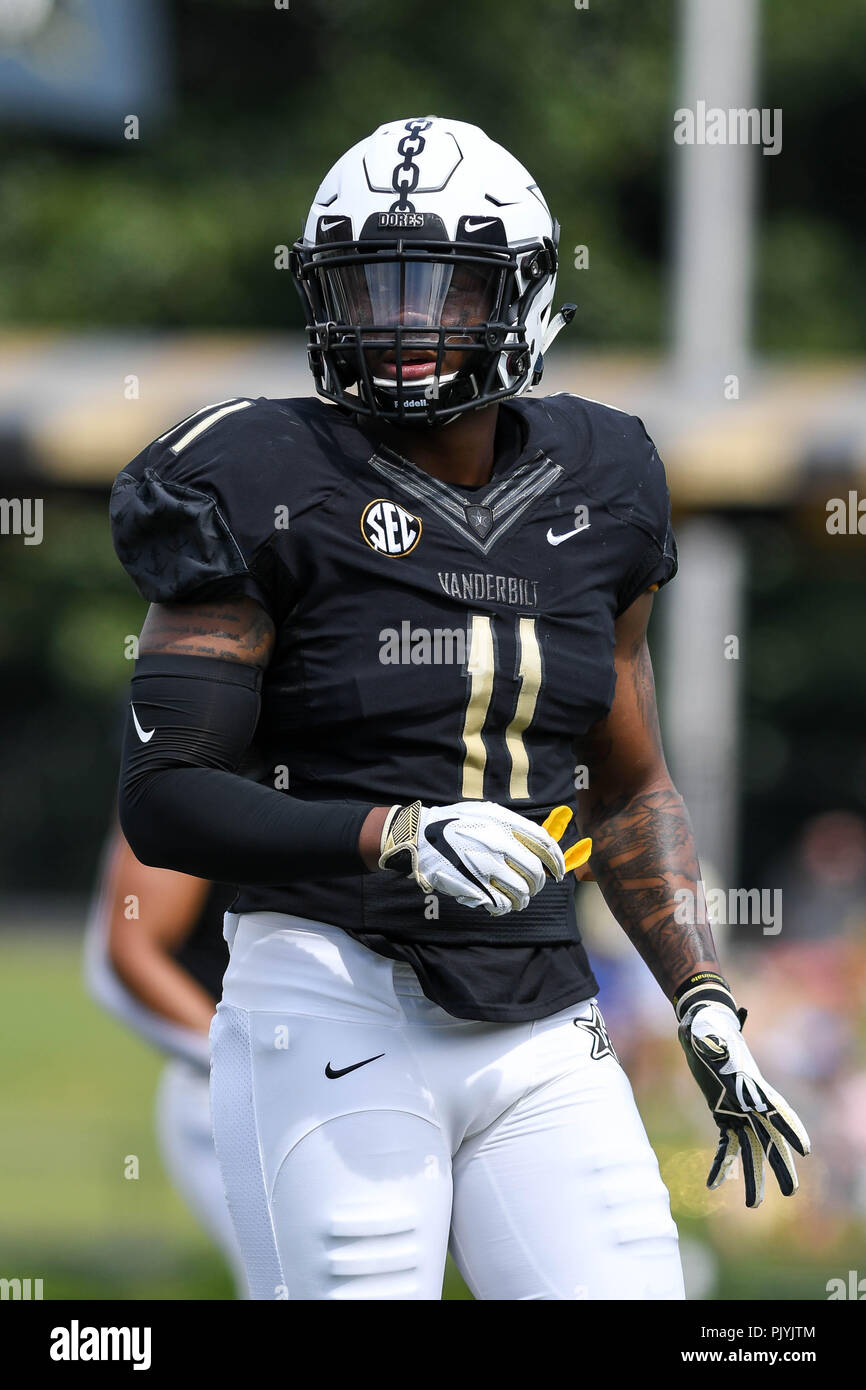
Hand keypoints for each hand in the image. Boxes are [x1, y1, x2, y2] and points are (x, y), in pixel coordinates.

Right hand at [378, 800, 565, 915]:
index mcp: (504, 824)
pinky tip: (498, 905)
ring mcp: (486, 867)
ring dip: (521, 900)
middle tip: (531, 888)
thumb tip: (541, 843)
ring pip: (520, 893)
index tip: (558, 871)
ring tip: (516, 900)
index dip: (557, 861)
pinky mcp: (473, 885)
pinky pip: (499, 904)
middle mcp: (499, 845)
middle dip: (536, 885)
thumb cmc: (454, 823)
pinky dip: (503, 908)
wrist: (419, 836)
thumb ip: (513, 826)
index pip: (545, 844)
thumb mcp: (486, 813)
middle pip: (535, 874)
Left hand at [679, 1001, 810, 1207]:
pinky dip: (722, 1164)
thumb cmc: (706, 1028)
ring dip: (753, 1176)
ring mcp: (738, 1111)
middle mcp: (749, 1101)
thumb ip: (702, 1037)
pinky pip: (726, 1145)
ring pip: (751, 1149)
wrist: (703, 1027)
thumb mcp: (704, 1032)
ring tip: (754, 1205)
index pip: (775, 1108)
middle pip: (769, 1137)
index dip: (790, 1127)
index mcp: (750, 1083)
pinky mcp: (724, 1116)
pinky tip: (713, 1184)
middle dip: (780, 1164)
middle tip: (791, 1192)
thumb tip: (690, 1031)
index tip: (805, 1149)